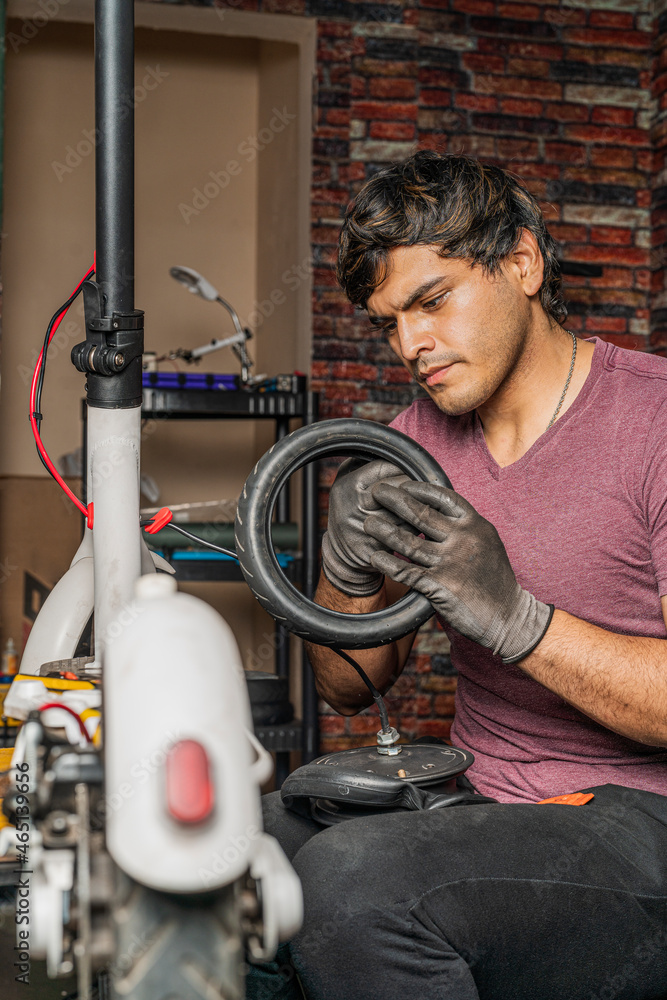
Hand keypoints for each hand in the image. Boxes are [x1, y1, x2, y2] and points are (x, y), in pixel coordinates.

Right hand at [321, 459, 407, 596]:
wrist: (341, 556)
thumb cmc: (349, 512)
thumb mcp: (344, 484)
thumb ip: (360, 464)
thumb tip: (386, 447)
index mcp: (346, 486)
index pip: (384, 467)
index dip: (400, 468)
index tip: (408, 471)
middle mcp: (354, 506)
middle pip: (397, 488)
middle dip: (412, 487)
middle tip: (419, 489)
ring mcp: (365, 528)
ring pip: (405, 510)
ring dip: (418, 507)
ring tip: (421, 505)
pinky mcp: (377, 547)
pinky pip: (407, 533)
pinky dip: (416, 527)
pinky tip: (417, 524)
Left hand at [365, 481, 553, 662]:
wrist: (509, 617)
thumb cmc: (495, 580)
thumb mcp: (486, 543)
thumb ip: (464, 526)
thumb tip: (437, 507)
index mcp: (476, 525)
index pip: (443, 497)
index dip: (419, 488)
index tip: (401, 483)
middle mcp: (464, 539)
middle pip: (420, 514)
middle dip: (394, 500)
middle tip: (376, 493)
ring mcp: (452, 562)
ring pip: (408, 541)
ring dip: (383, 530)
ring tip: (367, 523)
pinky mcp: (441, 585)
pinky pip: (406, 571)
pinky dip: (387, 563)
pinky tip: (374, 556)